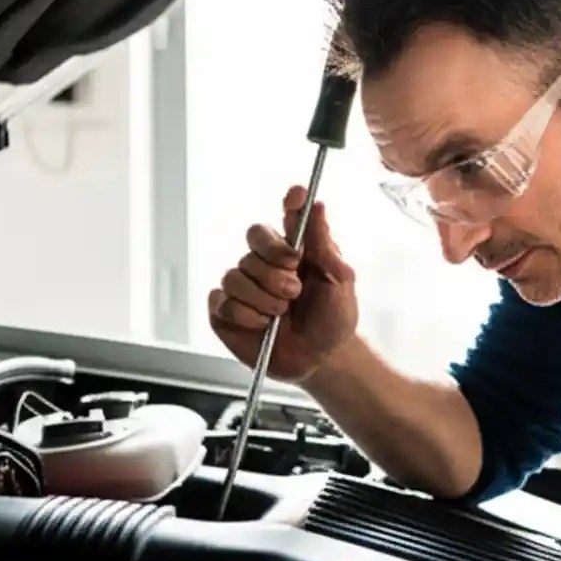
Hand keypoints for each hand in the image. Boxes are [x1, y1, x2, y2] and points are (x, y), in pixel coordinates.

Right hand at [208, 185, 357, 382]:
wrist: (320, 358)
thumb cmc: (332, 320)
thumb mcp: (339, 283)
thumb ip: (325, 246)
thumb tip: (316, 205)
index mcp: (295, 248)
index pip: (288, 213)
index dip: (290, 204)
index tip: (295, 202)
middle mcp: (265, 260)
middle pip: (254, 237)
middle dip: (274, 267)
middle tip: (294, 289)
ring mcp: (243, 284)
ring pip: (235, 274)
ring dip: (263, 297)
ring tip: (282, 312)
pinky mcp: (225, 311)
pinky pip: (222, 301)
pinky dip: (245, 315)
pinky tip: (262, 324)